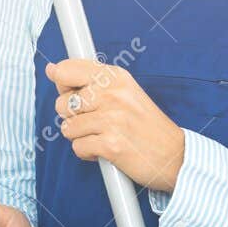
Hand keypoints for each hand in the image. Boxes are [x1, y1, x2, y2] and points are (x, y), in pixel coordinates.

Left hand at [47, 58, 185, 191]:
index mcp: (116, 77)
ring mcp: (112, 119)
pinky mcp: (110, 145)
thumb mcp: (125, 92)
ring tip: (103, 136)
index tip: (73, 94)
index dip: (63, 86)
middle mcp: (113, 94)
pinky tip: (106, 150)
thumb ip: (90, 81)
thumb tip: (51, 70)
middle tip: (96, 122)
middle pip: (62, 103)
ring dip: (81, 137)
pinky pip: (78, 148)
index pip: (66, 69)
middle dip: (73, 117)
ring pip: (67, 128)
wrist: (175, 156)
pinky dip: (88, 154)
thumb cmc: (147, 127)